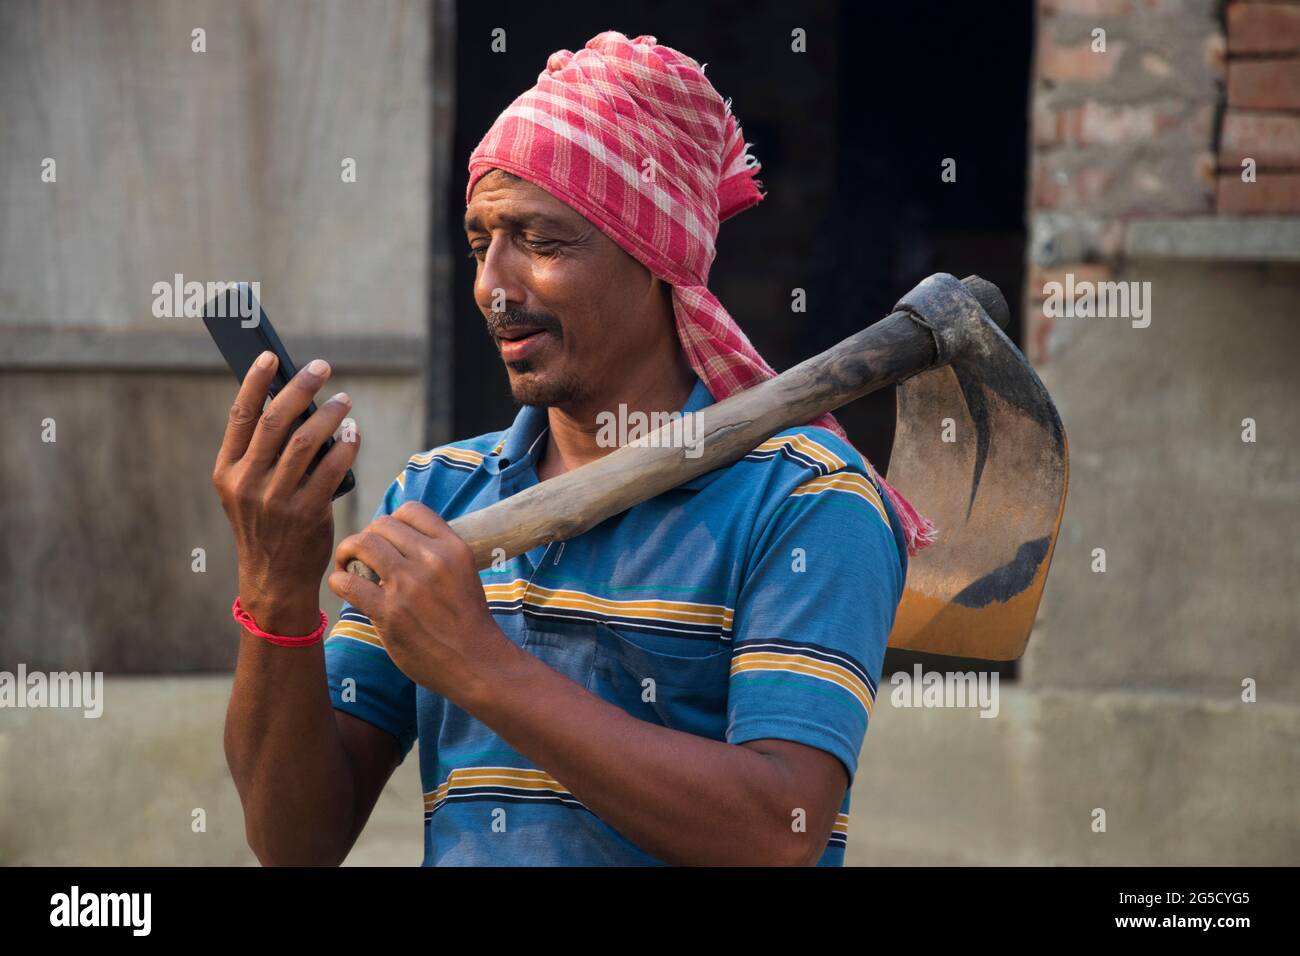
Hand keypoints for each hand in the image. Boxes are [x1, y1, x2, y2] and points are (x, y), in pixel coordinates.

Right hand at [212, 351, 359, 633]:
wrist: (274, 579)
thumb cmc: (268, 525)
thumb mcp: (248, 491)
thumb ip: (262, 455)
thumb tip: (297, 406)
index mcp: (227, 471)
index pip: (240, 416)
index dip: (255, 382)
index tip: (270, 356)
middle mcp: (247, 483)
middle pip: (276, 421)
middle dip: (301, 387)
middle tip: (322, 368)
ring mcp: (276, 499)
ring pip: (307, 441)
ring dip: (330, 414)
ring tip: (344, 401)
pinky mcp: (307, 513)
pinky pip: (332, 469)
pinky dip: (346, 446)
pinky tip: (354, 433)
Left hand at [327, 501, 510, 698]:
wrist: (477, 662)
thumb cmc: (467, 620)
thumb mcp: (464, 573)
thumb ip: (437, 554)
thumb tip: (399, 541)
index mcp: (453, 547)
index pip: (411, 510)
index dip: (393, 521)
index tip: (388, 540)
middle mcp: (431, 559)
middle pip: (382, 525)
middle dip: (368, 537)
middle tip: (363, 556)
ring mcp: (408, 585)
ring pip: (361, 544)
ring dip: (347, 552)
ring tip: (348, 566)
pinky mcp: (389, 612)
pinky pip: (348, 582)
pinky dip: (339, 581)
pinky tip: (344, 587)